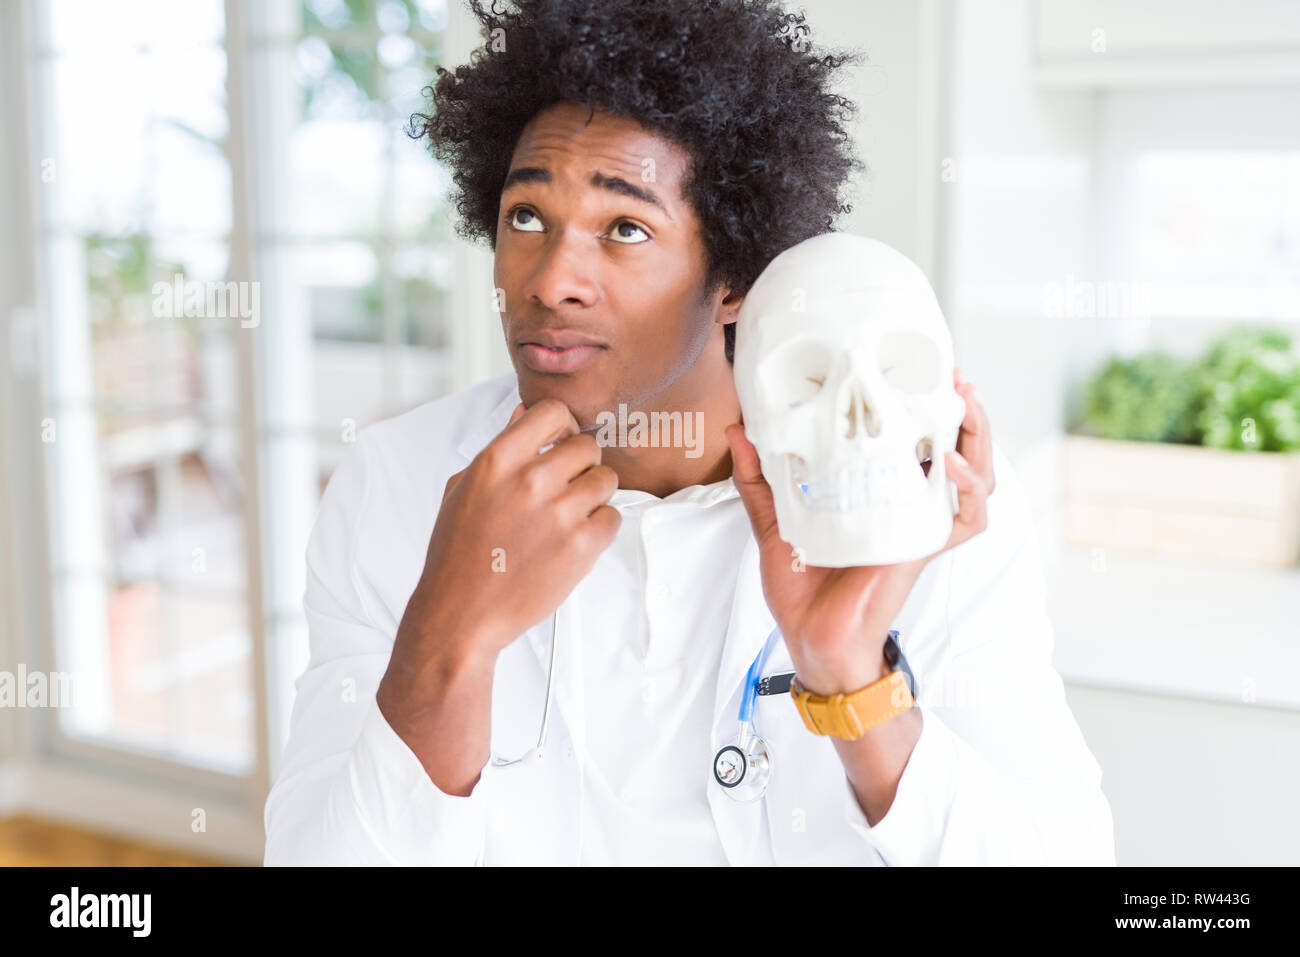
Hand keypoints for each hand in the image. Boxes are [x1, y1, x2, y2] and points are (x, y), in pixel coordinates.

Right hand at [390, 398, 621, 683]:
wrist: (460, 614)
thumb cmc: (458, 554)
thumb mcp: (463, 490)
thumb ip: (498, 449)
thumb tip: (523, 414)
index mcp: (497, 460)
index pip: (552, 412)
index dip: (561, 427)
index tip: (558, 445)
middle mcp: (529, 480)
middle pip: (587, 446)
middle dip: (580, 465)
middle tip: (565, 489)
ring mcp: (558, 513)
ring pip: (606, 479)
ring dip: (594, 495)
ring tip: (570, 517)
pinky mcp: (580, 546)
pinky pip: (613, 517)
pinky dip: (601, 527)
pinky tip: (575, 540)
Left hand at [725, 368, 994, 693]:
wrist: (811, 638)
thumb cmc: (800, 587)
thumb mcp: (774, 520)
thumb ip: (757, 477)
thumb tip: (736, 429)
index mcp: (877, 491)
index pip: (915, 439)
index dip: (926, 403)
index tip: (920, 367)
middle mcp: (907, 503)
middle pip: (958, 449)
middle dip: (964, 410)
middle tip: (953, 376)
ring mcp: (920, 525)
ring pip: (976, 476)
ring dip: (977, 437)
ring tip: (964, 403)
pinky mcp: (924, 547)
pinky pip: (965, 518)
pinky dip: (967, 488)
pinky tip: (948, 462)